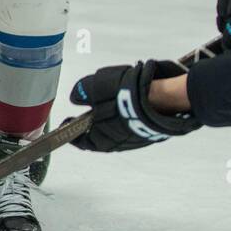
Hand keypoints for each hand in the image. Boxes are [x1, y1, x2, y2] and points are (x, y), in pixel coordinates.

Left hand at [67, 60, 199, 152]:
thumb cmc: (123, 95)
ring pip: (118, 131)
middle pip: (101, 136)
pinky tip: (129, 104)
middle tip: (92, 110)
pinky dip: (128, 117)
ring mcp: (136, 140)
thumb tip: (77, 97)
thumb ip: (82, 91)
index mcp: (100, 139)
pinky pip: (134, 125)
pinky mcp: (152, 133)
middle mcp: (118, 144)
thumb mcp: (95, 86)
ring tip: (112, 103)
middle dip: (95, 124)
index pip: (82, 141)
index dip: (73, 130)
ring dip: (113, 120)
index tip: (68, 122)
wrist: (162, 98)